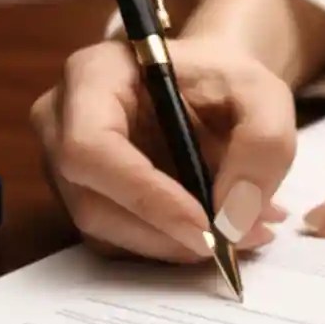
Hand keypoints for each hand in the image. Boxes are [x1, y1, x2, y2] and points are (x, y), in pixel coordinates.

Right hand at [30, 38, 295, 262]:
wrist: (210, 88)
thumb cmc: (226, 80)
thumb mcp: (264, 94)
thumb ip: (262, 144)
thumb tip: (234, 217)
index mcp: (92, 76)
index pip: (92, 147)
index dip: (145, 195)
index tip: (208, 226)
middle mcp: (60, 123)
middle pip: (93, 204)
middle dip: (168, 233)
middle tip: (240, 238)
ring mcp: (64, 168)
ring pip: (105, 233)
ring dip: (175, 246)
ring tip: (242, 232)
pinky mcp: (83, 201)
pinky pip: (117, 243)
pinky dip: (169, 247)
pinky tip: (213, 230)